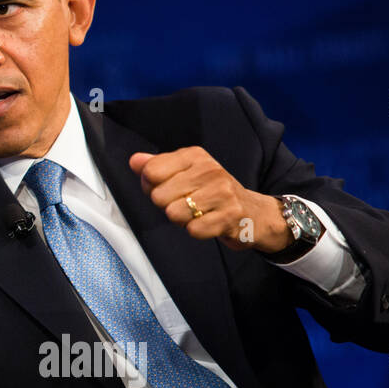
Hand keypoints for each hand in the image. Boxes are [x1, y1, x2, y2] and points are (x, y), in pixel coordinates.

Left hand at [128, 148, 289, 253]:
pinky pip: (193, 230)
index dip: (151, 186)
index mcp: (194, 156)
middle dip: (167, 206)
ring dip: (182, 220)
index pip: (151, 172)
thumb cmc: (212, 192)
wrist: (254, 213)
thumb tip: (134, 161)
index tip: (168, 188)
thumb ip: (157, 166)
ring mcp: (222, 193)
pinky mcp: (230, 216)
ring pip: (174, 214)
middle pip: (158, 196)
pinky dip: (198, 231)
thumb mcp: (185, 172)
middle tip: (187, 203)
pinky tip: (210, 223)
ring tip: (199, 213)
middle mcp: (209, 170)